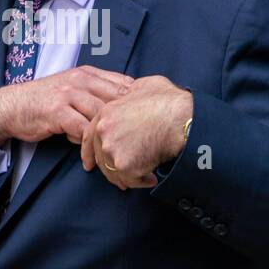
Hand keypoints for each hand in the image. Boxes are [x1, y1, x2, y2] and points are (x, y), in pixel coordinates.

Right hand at [0, 65, 135, 146]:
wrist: (11, 106)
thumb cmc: (44, 101)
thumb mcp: (72, 89)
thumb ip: (95, 95)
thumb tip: (124, 109)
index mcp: (88, 73)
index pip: (123, 83)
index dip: (138, 102)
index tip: (148, 119)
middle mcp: (80, 80)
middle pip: (117, 99)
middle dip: (130, 121)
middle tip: (141, 142)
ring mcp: (69, 94)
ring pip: (102, 115)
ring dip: (110, 137)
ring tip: (117, 154)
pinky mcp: (57, 111)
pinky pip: (82, 129)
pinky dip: (88, 143)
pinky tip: (89, 156)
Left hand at [80, 75, 192, 189]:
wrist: (180, 117)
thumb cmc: (168, 101)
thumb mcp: (143, 87)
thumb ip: (130, 96)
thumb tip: (135, 97)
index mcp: (105, 113)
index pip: (89, 137)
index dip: (89, 152)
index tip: (89, 164)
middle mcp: (103, 132)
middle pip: (102, 158)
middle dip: (114, 169)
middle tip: (127, 176)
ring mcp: (112, 149)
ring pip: (115, 172)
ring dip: (130, 176)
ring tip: (147, 175)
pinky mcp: (124, 165)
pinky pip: (131, 180)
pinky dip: (142, 181)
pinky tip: (153, 178)